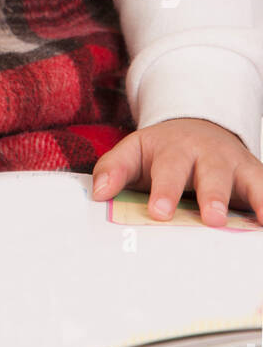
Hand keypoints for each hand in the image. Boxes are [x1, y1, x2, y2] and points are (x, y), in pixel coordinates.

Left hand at [90, 118, 262, 226]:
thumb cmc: (162, 150)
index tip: (159, 212)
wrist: (196, 125)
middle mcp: (207, 154)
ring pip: (244, 178)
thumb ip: (114, 169)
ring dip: (253, 198)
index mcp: (173, 149)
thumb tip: (99, 193)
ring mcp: (234, 163)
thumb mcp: (135, 151)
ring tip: (259, 220)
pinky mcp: (254, 174)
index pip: (168, 169)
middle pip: (210, 173)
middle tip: (211, 218)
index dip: (164, 191)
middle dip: (211, 195)